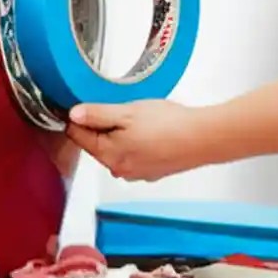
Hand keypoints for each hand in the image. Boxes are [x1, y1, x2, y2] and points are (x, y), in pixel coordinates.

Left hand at [65, 100, 215, 181]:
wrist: (203, 139)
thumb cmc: (168, 126)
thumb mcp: (126, 113)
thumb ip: (97, 114)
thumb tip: (74, 115)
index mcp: (109, 155)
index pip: (78, 136)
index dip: (78, 118)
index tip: (86, 104)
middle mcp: (120, 169)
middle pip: (97, 145)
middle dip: (102, 126)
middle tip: (119, 108)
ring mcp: (137, 173)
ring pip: (117, 150)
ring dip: (121, 134)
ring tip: (138, 118)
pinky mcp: (153, 171)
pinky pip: (135, 155)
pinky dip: (138, 143)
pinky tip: (151, 131)